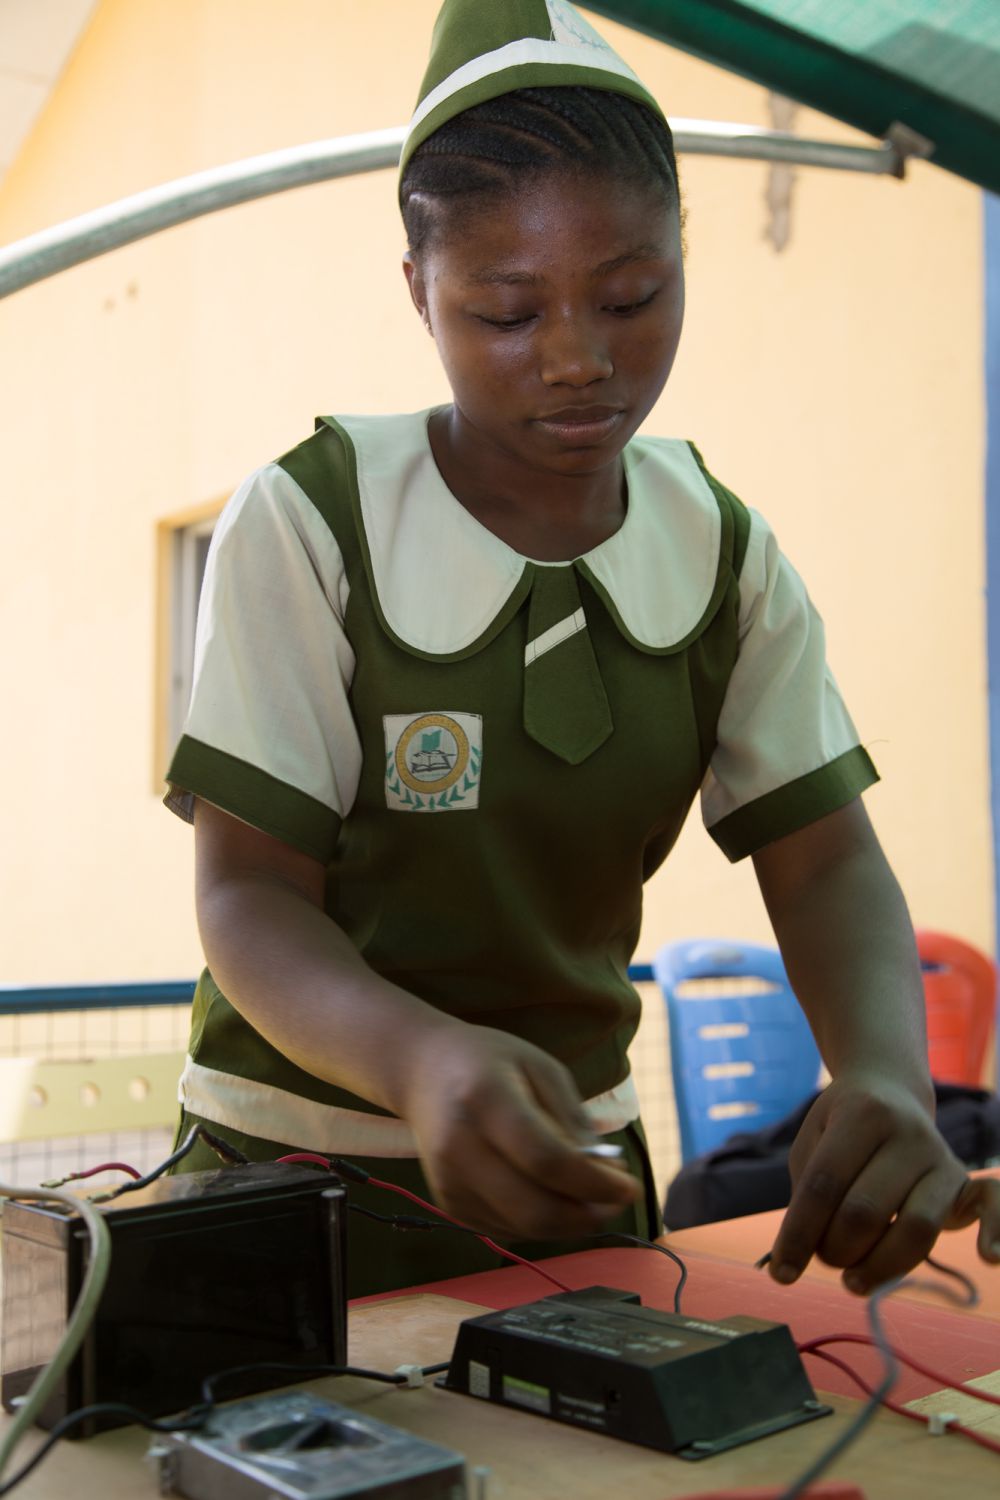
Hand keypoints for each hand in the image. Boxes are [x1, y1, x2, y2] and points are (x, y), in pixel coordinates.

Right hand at [397, 1021, 639, 1239]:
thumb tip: (607, 1173)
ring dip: (569, 1224)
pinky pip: (506, 1230)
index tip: (629, 1186)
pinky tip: (554, 1198)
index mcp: (485, 1099)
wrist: (422, 1070)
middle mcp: (459, 1145)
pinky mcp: (447, 1202)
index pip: (546, 1159)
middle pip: (533, 1208)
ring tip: (591, 1198)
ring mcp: (448, 1180)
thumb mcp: (541, 1068)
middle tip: (615, 1202)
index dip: (594, 1183)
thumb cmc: (490, 1062)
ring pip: (523, 1228)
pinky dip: (541, 1224)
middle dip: (587, 1215)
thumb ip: (573, 1121)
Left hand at [767, 1072, 999, 1294]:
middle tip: (823, 1259)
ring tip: (852, 1279)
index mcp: (862, 1114)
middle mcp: (907, 1132)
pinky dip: (997, 1232)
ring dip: (878, 1266)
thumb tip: (801, 1256)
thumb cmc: (841, 1127)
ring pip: (917, 1228)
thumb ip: (808, 1194)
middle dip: (835, 1249)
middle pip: (866, 1211)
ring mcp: (940, 1156)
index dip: (798, 1234)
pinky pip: (992, 1203)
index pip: (824, 1185)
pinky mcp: (964, 1180)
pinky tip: (988, 1258)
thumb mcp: (812, 1142)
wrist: (888, 1088)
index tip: (782, 1272)